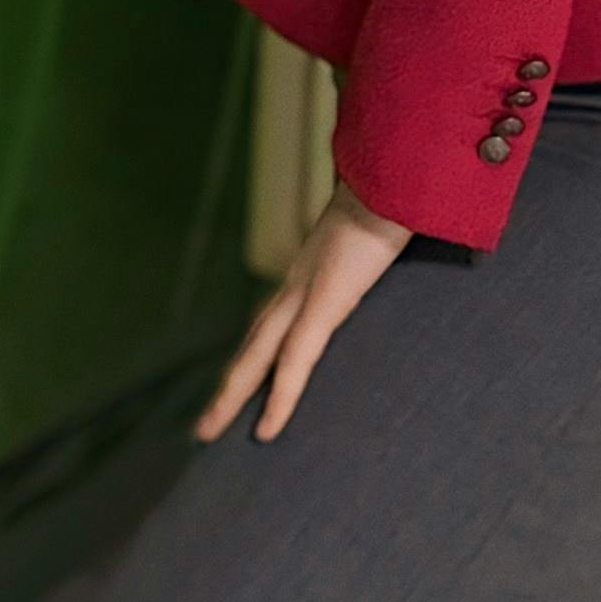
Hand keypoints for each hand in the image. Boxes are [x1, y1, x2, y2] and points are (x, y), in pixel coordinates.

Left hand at [195, 182, 412, 441]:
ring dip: (232, 394)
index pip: (271, 317)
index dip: (254, 351)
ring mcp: (306, 290)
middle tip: (202, 426)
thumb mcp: (382, 229)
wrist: (395, 171)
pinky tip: (267, 430)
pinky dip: (280, 397)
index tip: (241, 378)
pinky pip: (296, 361)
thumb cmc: (396, 194)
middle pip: (252, 343)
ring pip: (257, 356)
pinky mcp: (325, 302)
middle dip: (229, 384)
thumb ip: (378, 246)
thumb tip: (398, 244)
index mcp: (311, 266)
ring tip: (208, 431)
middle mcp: (298, 281)